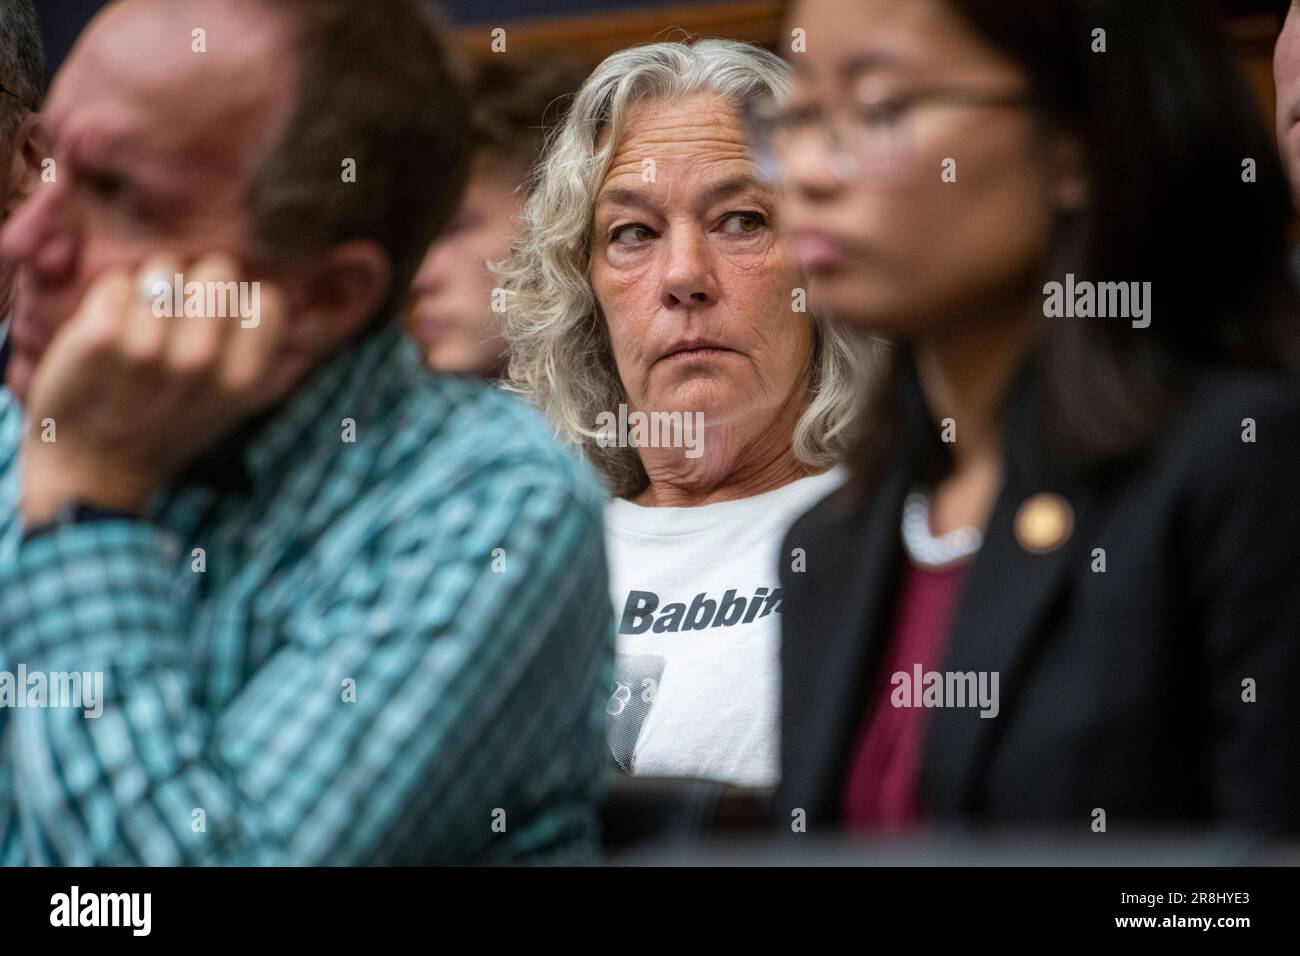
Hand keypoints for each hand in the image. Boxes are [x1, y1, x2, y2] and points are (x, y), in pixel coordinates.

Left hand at [20, 253, 286, 526]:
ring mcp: (150, 349)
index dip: (242, 306)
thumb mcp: (231, 405)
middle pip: (218, 270)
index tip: (219, 327)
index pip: (267, 300)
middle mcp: (203, 361)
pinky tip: (107, 335)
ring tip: (138, 332)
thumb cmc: (166, 429)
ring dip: (149, 291)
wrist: (93, 475)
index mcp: (244, 378)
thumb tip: (266, 289)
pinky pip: (116, 282)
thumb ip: (252, 351)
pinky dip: (109, 299)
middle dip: (197, 287)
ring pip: (163, 269)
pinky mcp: (99, 338)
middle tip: (175, 324)